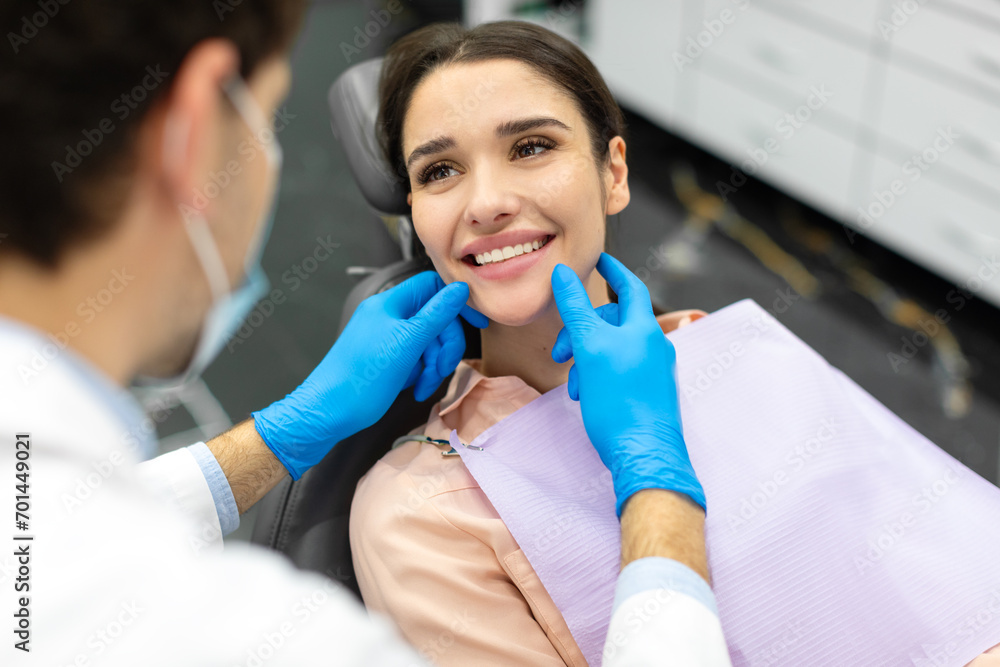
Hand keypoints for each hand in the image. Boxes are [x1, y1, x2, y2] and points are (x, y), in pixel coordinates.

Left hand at [252, 271, 487, 479]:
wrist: (329, 411)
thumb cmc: (361, 377)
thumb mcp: (407, 343)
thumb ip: (436, 314)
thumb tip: (460, 288)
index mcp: (389, 303)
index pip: (431, 286)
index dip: (456, 302)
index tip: (476, 323)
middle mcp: (388, 316)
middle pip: (434, 318)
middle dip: (444, 345)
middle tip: (442, 367)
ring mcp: (388, 338)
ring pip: (428, 341)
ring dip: (434, 364)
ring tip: (425, 384)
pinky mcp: (388, 359)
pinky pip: (417, 358)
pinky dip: (422, 373)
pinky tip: (416, 388)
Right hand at [550, 253, 704, 515]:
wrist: (644, 454)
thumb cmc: (619, 402)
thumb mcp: (591, 349)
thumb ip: (576, 309)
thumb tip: (562, 272)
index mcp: (645, 330)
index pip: (630, 287)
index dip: (613, 270)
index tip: (598, 260)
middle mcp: (653, 346)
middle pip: (612, 322)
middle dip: (582, 331)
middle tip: (560, 352)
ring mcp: (652, 370)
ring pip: (610, 349)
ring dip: (585, 360)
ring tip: (575, 385)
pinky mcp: (646, 392)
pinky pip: (616, 371)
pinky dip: (597, 376)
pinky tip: (586, 396)